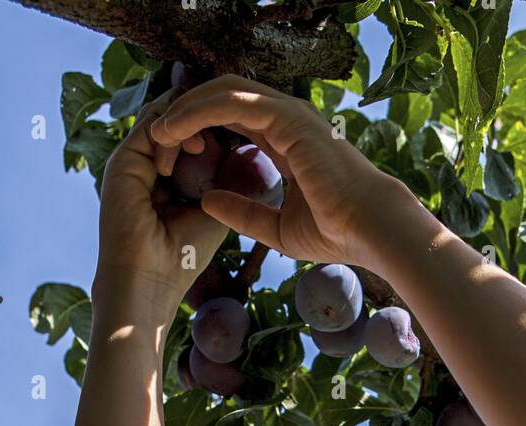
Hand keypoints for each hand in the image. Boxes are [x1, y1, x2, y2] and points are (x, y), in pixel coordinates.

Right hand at [94, 86, 228, 318]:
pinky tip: (200, 138)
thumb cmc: (183, 257)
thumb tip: (251, 153)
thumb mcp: (213, 211)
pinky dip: (177, 125)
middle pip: (175, 121)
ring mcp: (131, 161)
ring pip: (164, 119)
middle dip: (205, 113)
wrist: (149, 281)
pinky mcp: (122, 163)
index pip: (188, 136)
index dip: (214, 126)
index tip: (244, 128)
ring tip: (217, 130)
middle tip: (233, 115)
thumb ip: (226, 182)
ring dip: (192, 118)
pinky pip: (150, 126)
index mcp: (163, 177)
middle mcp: (145, 164)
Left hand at [149, 74, 406, 269]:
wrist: (369, 229)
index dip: (198, 130)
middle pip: (222, 99)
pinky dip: (197, 111)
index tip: (173, 157)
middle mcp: (284, 118)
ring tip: (156, 133)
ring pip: (221, 93)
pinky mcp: (286, 116)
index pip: (231, 119)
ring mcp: (286, 112)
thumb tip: (206, 200)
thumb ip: (243, 212)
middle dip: (186, 115)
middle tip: (156, 141)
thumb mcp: (276, 228)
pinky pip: (230, 102)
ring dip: (185, 109)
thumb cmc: (335, 232)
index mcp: (283, 139)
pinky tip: (172, 130)